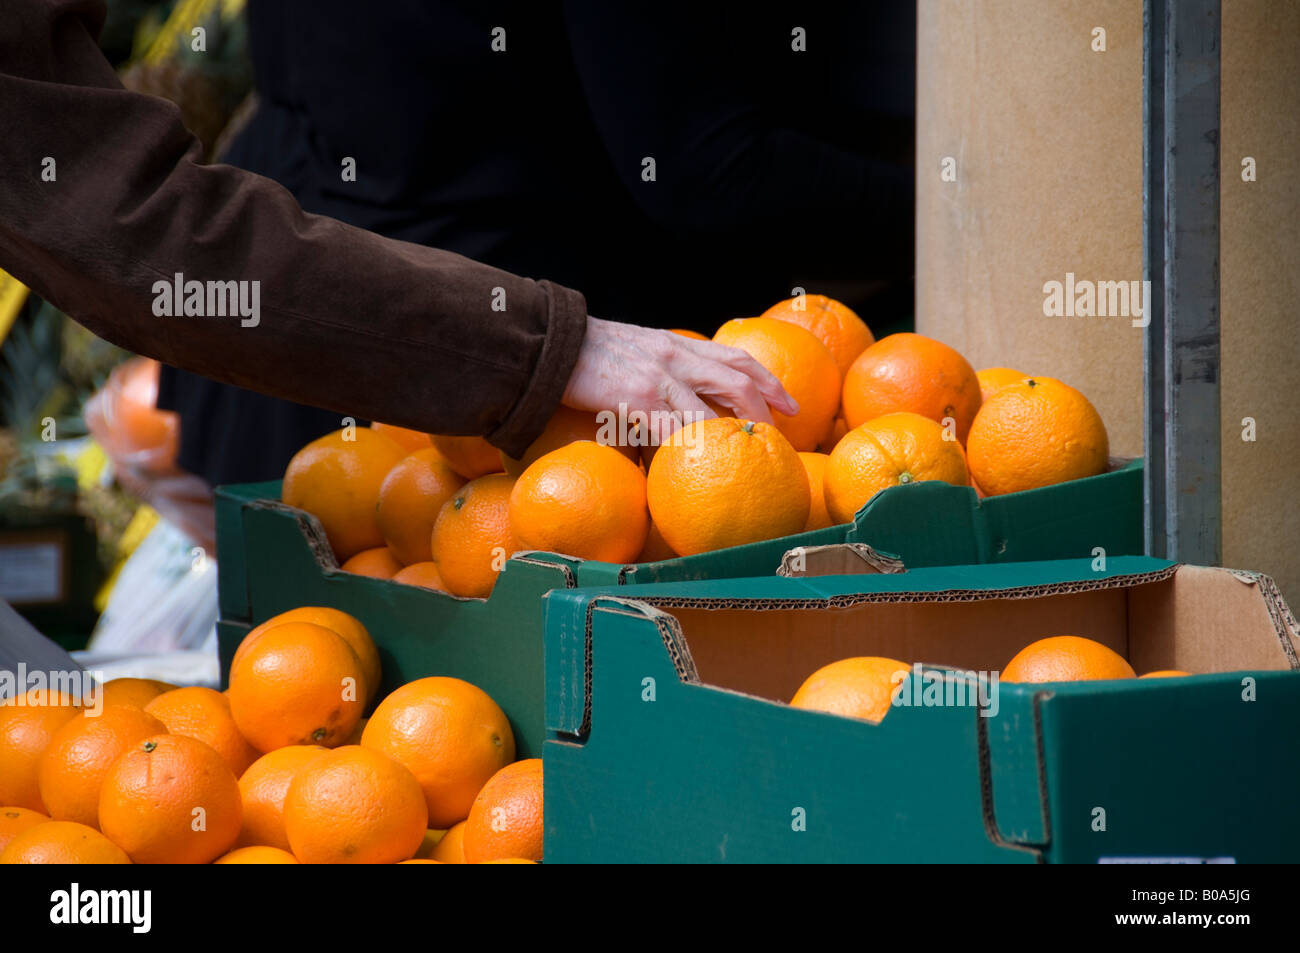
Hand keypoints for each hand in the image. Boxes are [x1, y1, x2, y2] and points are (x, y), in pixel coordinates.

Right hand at [561, 317, 797, 441]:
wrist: (549, 343)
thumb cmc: (584, 354)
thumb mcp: (632, 351)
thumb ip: (657, 370)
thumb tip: (672, 405)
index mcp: (675, 344)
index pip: (734, 357)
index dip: (767, 380)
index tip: (789, 402)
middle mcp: (675, 356)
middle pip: (736, 381)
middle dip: (764, 410)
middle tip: (780, 433)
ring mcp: (658, 378)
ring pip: (711, 411)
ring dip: (733, 438)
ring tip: (745, 459)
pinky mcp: (636, 398)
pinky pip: (672, 432)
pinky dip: (690, 453)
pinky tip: (700, 471)